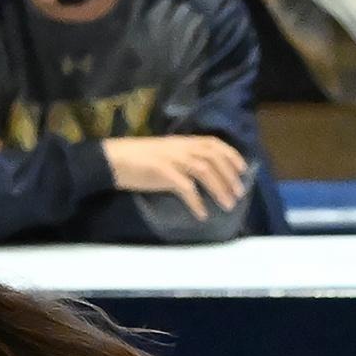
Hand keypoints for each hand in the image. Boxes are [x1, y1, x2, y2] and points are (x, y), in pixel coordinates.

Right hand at [101, 136, 247, 221]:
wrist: (111, 160)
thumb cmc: (135, 157)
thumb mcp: (163, 151)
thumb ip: (181, 156)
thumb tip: (201, 170)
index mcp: (181, 141)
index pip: (213, 143)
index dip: (232, 155)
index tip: (243, 169)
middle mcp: (180, 148)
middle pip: (214, 158)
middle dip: (230, 176)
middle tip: (238, 193)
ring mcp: (172, 159)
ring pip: (205, 171)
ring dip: (220, 189)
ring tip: (227, 205)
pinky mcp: (163, 173)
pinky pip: (187, 189)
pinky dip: (197, 202)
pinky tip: (202, 214)